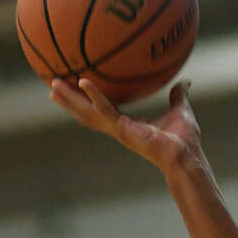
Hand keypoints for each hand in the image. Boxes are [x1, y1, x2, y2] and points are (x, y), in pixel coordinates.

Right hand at [49, 78, 205, 179]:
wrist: (186, 156)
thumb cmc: (184, 140)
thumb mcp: (180, 109)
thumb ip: (178, 95)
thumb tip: (185, 81)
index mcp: (128, 124)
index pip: (101, 110)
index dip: (87, 100)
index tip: (74, 86)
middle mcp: (119, 128)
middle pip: (86, 112)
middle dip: (69, 100)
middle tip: (51, 85)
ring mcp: (119, 130)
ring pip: (87, 113)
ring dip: (70, 99)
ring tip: (52, 84)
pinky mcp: (123, 130)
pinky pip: (105, 110)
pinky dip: (95, 96)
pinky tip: (83, 82)